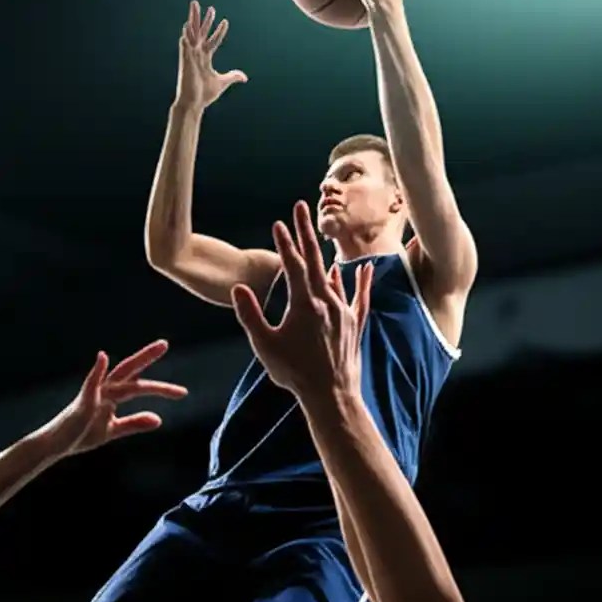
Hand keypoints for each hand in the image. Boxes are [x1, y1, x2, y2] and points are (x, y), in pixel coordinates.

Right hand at [35, 340, 187, 457]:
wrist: (56, 446)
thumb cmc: (80, 434)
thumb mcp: (113, 431)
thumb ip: (134, 423)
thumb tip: (158, 419)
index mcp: (113, 397)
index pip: (138, 385)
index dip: (160, 386)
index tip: (182, 392)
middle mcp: (105, 390)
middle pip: (129, 370)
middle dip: (147, 357)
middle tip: (165, 344)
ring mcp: (93, 394)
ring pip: (119, 376)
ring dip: (137, 362)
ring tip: (152, 351)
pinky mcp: (82, 402)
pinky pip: (90, 384)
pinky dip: (96, 370)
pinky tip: (103, 358)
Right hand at [176, 0, 247, 108]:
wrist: (194, 104)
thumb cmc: (204, 95)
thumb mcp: (222, 82)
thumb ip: (232, 76)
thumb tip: (244, 77)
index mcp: (205, 58)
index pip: (213, 40)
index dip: (219, 31)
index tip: (225, 21)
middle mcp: (197, 54)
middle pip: (201, 32)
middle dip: (205, 20)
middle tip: (210, 7)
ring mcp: (190, 55)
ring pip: (192, 33)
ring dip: (193, 19)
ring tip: (195, 5)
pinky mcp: (186, 60)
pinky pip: (185, 44)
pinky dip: (186, 35)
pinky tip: (186, 25)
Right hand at [229, 201, 372, 398]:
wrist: (331, 394)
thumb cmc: (294, 372)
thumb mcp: (264, 344)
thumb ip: (250, 314)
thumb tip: (238, 288)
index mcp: (304, 303)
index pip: (292, 264)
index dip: (284, 242)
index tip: (277, 223)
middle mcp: (327, 301)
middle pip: (314, 259)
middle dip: (305, 232)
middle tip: (301, 207)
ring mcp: (343, 311)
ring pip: (335, 276)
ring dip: (324, 257)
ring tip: (319, 241)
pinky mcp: (354, 324)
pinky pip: (360, 297)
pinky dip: (361, 281)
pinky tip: (363, 269)